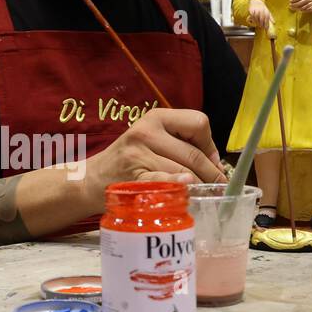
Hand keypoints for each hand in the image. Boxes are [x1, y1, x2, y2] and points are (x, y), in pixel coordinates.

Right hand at [83, 108, 226, 199]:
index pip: (198, 123)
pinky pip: (165, 180)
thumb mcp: (151, 139)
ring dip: (201, 186)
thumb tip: (216, 163)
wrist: (93, 178)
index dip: (211, 145)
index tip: (213, 162)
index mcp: (156, 117)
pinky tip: (188, 187)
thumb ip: (179, 142)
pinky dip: (180, 184)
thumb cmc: (129, 160)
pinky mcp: (134, 176)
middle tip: (218, 187)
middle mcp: (147, 132)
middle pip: (194, 153)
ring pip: (185, 170)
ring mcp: (139, 154)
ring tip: (206, 194)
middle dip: (211, 173)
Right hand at [247, 0, 271, 30]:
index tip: (266, 28)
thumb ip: (271, 17)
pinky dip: (253, 19)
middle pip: (262, 18)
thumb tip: (274, 23)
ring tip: (258, 25)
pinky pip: (252, 16)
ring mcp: (256, 10)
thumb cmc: (262, 8)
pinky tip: (254, 22)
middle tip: (262, 27)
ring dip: (257, 22)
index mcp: (266, 11)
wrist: (256, 2)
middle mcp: (261, 10)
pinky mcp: (251, 10)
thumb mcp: (267, 12)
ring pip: (256, 17)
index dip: (266, 24)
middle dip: (262, 24)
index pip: (267, 18)